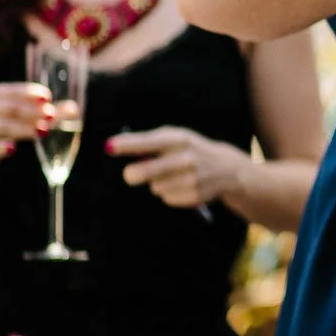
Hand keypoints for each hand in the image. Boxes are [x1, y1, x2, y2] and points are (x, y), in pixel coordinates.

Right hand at [0, 81, 55, 172]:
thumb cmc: (3, 129)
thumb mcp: (23, 118)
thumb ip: (48, 113)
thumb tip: (74, 109)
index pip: (13, 91)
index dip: (30, 93)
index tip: (47, 98)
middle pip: (11, 109)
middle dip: (32, 112)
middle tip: (52, 115)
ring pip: (3, 127)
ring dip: (24, 128)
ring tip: (43, 131)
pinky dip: (0, 147)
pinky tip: (12, 148)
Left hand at [111, 127, 248, 208]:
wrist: (226, 168)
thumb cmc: (190, 149)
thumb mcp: (176, 138)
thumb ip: (149, 141)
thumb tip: (116, 146)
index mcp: (180, 139)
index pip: (150, 142)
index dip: (129, 145)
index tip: (110, 146)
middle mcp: (186, 158)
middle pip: (146, 171)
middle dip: (133, 174)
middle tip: (131, 175)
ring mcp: (192, 178)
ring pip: (155, 187)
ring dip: (157, 183)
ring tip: (174, 176)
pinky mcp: (194, 196)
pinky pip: (166, 198)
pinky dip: (169, 193)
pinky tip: (184, 185)